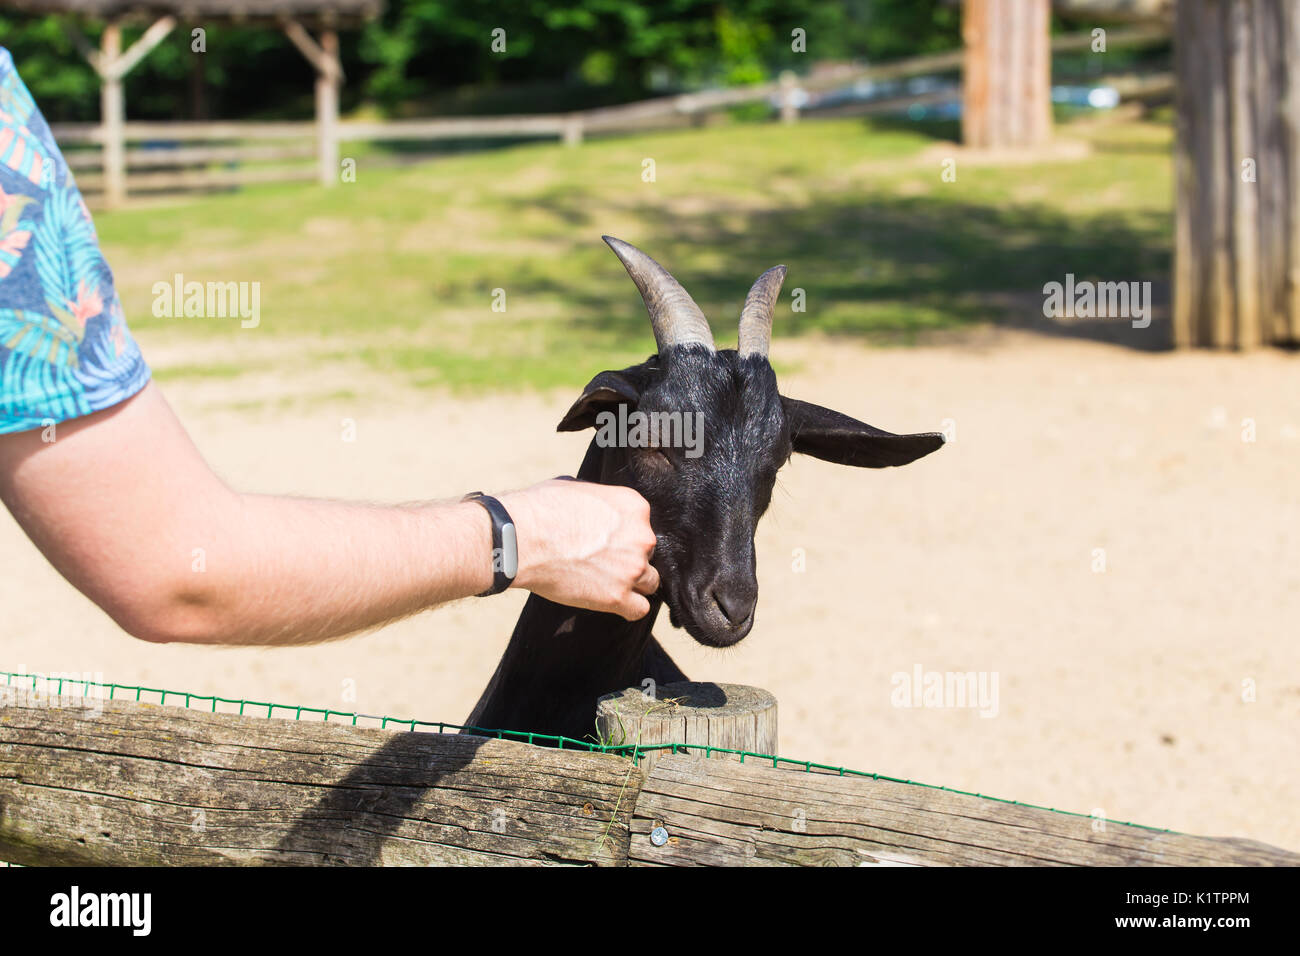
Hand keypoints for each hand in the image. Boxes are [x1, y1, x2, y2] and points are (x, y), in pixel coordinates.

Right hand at [499, 478, 658, 619]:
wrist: (521, 539)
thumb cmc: (541, 510)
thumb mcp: (577, 489)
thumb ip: (600, 502)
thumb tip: (596, 510)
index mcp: (634, 507)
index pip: (643, 526)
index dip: (624, 535)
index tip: (605, 540)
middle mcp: (641, 536)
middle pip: (647, 554)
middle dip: (628, 558)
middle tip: (600, 561)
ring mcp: (632, 568)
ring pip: (649, 581)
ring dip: (631, 583)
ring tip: (605, 582)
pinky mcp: (617, 596)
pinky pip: (639, 609)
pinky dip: (629, 607)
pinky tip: (612, 601)